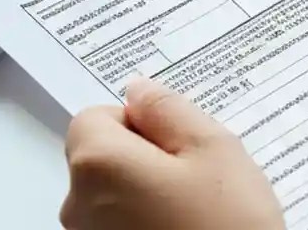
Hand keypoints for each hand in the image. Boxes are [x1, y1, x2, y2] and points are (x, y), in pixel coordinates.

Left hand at [60, 78, 284, 229]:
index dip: (139, 123)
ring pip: (112, 200)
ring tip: (198, 216)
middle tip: (198, 181)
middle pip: (100, 160)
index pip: (95, 117)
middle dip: (144, 161)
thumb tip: (139, 90)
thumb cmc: (229, 229)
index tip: (179, 145)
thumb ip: (168, 109)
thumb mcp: (214, 148)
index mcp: (97, 165)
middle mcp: (78, 208)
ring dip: (147, 198)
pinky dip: (146, 228)